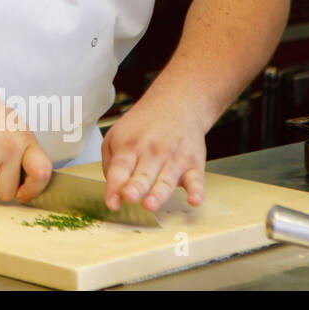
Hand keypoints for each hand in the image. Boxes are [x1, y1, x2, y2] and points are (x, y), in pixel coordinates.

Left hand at [101, 92, 207, 212]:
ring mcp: (174, 159)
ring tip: (150, 204)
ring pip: (165, 181)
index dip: (114, 187)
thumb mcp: (117, 136)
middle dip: (135, 188)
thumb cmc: (144, 126)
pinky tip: (194, 200)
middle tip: (129, 196)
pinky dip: (196, 191)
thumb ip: (112, 163)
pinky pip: (196, 180)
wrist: (176, 105)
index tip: (112, 203)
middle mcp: (151, 153)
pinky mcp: (193, 164)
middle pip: (142, 175)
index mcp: (129, 147)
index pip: (119, 169)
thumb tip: (113, 189)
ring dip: (158, 194)